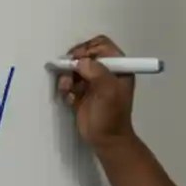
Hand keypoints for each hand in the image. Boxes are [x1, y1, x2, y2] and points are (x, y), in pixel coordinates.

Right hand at [55, 34, 136, 150]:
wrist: (106, 140)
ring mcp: (93, 81)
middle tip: (68, 73)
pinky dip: (66, 88)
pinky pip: (69, 82)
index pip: (101, 45)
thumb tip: (79, 62)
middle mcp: (106, 71)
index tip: (78, 61)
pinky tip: (70, 98)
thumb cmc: (111, 116)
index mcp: (119, 66)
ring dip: (67, 76)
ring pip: (75, 68)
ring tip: (66, 89)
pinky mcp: (82, 92)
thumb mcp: (108, 91)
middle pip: (85, 54)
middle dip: (74, 63)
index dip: (88, 49)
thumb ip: (96, 71)